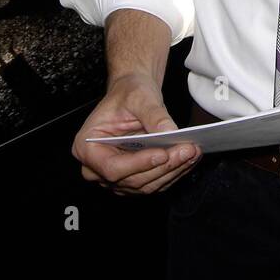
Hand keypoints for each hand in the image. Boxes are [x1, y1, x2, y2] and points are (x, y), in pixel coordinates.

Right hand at [72, 73, 201, 194]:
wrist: (134, 96)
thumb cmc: (128, 94)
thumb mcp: (139, 97)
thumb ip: (153, 115)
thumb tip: (170, 132)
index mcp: (87, 146)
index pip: (113, 167)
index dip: (139, 164)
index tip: (162, 154)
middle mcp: (96, 168)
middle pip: (131, 179)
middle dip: (163, 167)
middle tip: (187, 150)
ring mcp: (115, 177)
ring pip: (145, 185)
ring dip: (172, 171)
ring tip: (192, 152)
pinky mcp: (132, 179)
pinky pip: (154, 182)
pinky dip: (173, 172)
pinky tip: (189, 158)